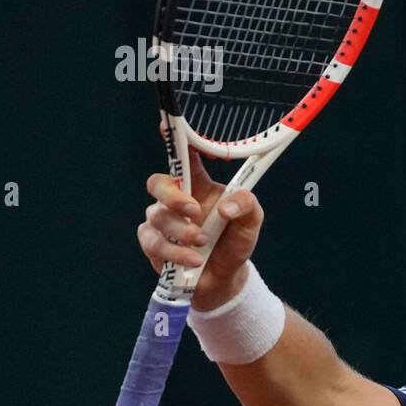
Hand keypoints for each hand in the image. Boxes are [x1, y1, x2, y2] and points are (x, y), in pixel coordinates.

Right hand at [136, 121, 263, 310]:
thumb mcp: (252, 222)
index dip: (174, 140)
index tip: (165, 126)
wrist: (223, 279)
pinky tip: (193, 260)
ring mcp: (162, 220)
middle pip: (158, 182)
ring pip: (158, 216)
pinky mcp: (152, 242)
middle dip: (173, 195)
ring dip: (182, 232)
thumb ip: (248, 204)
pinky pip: (153, 241)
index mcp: (200, 186)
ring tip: (202, 244)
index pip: (185, 157)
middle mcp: (177, 198)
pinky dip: (175, 252)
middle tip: (194, 211)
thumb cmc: (235, 243)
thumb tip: (227, 205)